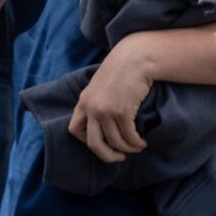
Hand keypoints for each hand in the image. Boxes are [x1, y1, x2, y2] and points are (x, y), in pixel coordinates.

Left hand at [70, 37, 152, 162]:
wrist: (134, 58)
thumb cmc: (120, 71)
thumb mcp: (99, 87)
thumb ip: (96, 103)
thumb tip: (101, 126)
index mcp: (83, 102)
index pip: (74, 130)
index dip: (87, 141)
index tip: (102, 142)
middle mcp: (91, 108)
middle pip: (94, 144)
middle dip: (107, 156)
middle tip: (119, 157)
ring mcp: (106, 111)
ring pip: (115, 142)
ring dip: (128, 149)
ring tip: (137, 147)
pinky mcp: (122, 112)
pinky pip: (128, 137)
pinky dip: (136, 143)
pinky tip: (141, 141)